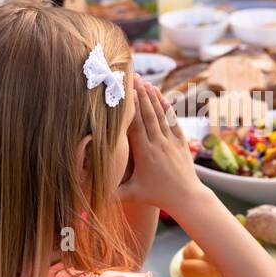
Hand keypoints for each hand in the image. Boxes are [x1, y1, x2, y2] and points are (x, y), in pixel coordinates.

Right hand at [116, 74, 204, 213]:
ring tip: (145, 82)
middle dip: (140, 95)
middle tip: (133, 78)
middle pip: (148, 115)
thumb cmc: (157, 197)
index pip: (136, 126)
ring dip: (152, 97)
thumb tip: (88, 192)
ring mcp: (171, 142)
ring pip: (160, 115)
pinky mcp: (181, 142)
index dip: (131, 108)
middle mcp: (159, 144)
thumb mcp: (132, 195)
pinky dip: (166, 107)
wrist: (187, 198)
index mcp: (146, 154)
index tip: (125, 93)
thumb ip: (111, 193)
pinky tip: (161, 96)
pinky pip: (173, 120)